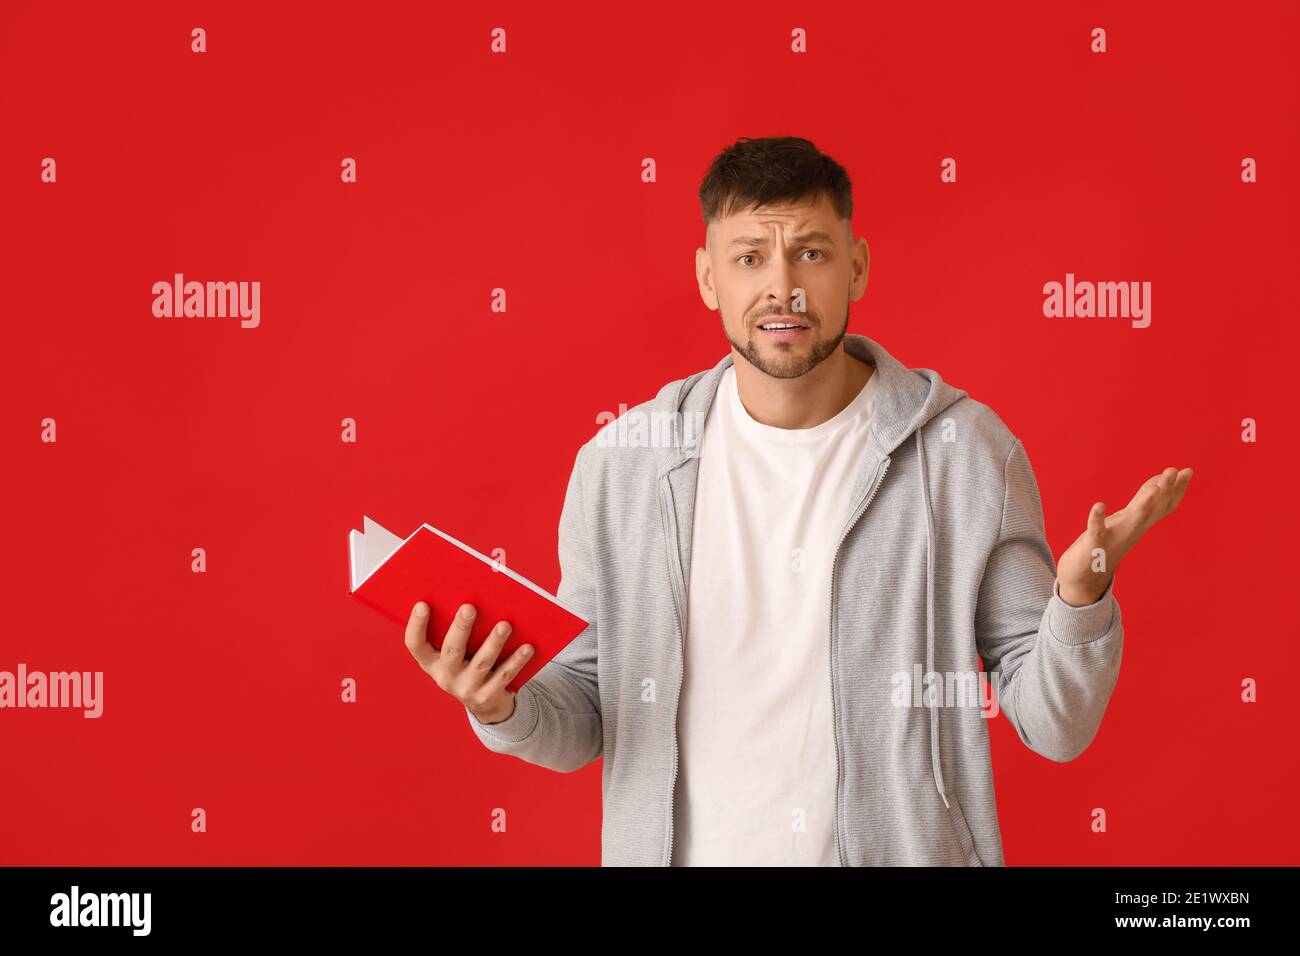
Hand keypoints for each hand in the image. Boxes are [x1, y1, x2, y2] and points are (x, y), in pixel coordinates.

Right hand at [404, 602, 532, 723]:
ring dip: (493, 643)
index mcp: (431, 662)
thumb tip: (470, 594)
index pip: (415, 645)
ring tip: (505, 625)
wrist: (486, 704)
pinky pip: (504, 676)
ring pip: (481, 663)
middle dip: (460, 629)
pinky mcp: (488, 696)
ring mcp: (466, 689)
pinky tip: (527, 647)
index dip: (416, 625)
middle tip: (469, 608)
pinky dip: (517, 661)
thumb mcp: (454, 652)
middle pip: (451, 651)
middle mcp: (445, 677)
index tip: (422, 604)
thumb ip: (455, 631)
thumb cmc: (468, 663)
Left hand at [1056, 466, 1193, 605]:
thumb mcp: (1126, 520)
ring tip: (1154, 488)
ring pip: (1133, 520)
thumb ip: (1141, 503)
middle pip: (1152, 509)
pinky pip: (1096, 530)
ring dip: (1144, 504)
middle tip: (1176, 470)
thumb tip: (1158, 484)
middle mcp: (1130, 530)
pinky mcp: (1093, 545)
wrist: (1085, 577)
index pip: (1162, 505)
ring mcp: (1113, 537)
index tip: (1188, 471)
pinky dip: (1097, 518)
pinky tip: (1099, 505)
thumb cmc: (1106, 545)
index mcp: (1138, 523)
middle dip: (1165, 490)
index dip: (1175, 489)